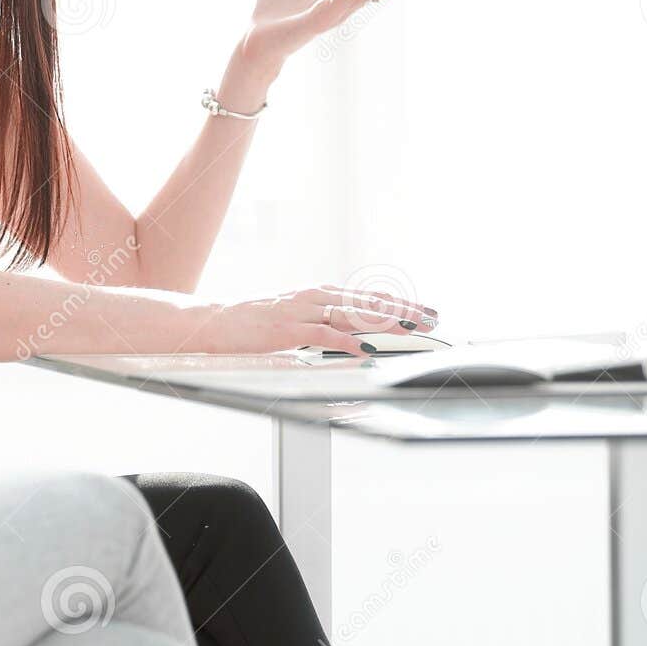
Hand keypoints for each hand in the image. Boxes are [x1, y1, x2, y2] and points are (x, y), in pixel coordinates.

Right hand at [184, 286, 438, 356]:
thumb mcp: (292, 314)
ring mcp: (301, 312)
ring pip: (351, 315)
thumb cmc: (251, 321)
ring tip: (410, 328)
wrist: (215, 322)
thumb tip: (350, 327)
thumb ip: (320, 317)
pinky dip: (346, 343)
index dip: (397, 301)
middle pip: (366, 302)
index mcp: (317, 293)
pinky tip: (365, 351)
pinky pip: (322, 335)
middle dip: (402, 309)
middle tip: (431, 316)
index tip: (424, 308)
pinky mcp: (287, 330)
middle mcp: (313, 297)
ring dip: (384, 322)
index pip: (365, 296)